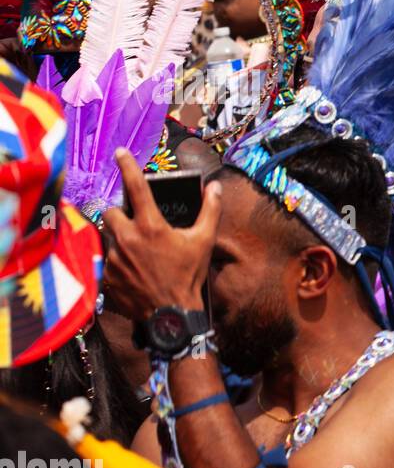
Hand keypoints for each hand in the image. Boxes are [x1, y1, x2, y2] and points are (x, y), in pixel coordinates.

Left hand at [101, 149, 222, 318]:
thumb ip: (210, 211)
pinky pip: (105, 257)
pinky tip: (130, 268)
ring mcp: (114, 256)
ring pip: (106, 234)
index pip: (136, 187)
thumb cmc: (188, 276)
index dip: (128, 166)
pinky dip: (115, 258)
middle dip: (120, 214)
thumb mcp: (204, 242)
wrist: (170, 315)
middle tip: (134, 224)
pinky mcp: (106, 274)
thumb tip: (215, 188)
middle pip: (111, 212)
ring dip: (117, 236)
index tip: (120, 153)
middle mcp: (128, 238)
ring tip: (134, 249)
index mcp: (151, 226)